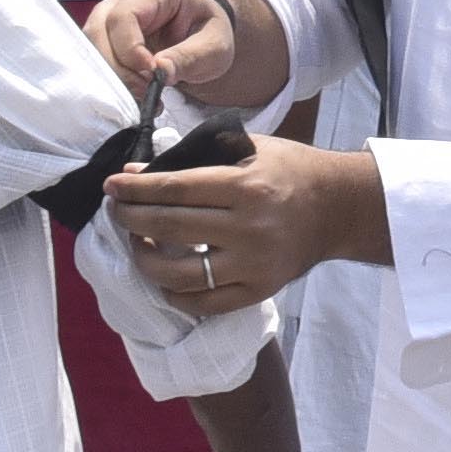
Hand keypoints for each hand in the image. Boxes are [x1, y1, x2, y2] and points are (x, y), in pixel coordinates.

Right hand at [93, 0, 281, 109]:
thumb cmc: (208, 31)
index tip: (151, 76)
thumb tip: (160, 72)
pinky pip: (96, 58)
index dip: (130, 50)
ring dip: (113, 77)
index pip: (124, 16)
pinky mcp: (105, 35)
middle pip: (99, 30)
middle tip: (146, 93)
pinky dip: (112, 80)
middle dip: (119, 69)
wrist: (201, 30)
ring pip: (92, 47)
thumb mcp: (214, 46)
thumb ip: (190, 57)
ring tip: (143, 97)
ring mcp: (110, 14)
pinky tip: (135, 93)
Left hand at [110, 135, 382, 312]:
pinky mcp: (259, 290)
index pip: (176, 189)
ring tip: (138, 243)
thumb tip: (138, 172)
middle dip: (131, 218)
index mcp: (245, 186)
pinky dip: (175, 293)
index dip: (137, 188)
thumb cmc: (289, 170)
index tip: (112, 185)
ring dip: (145, 258)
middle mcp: (248, 228)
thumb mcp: (248, 148)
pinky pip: (204, 303)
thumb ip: (195, 156)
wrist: (338, 208)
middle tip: (115, 209)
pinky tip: (164, 278)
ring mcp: (254, 265)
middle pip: (170, 228)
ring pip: (179, 274)